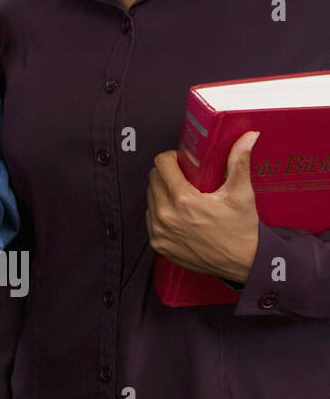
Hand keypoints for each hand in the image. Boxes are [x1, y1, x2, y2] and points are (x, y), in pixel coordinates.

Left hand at [146, 131, 260, 283]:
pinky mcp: (158, 244)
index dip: (171, 158)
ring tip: (182, 194)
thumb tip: (248, 136)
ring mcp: (159, 231)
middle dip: (166, 174)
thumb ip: (239, 162)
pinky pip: (150, 217)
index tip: (182, 161)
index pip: (161, 164)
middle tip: (184, 177)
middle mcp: (166, 216)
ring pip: (150, 197)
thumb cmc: (242, 228)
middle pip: (153, 179)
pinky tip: (177, 213)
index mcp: (183, 200)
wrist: (243, 263)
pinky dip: (160, 211)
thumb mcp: (241, 194)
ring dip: (162, 192)